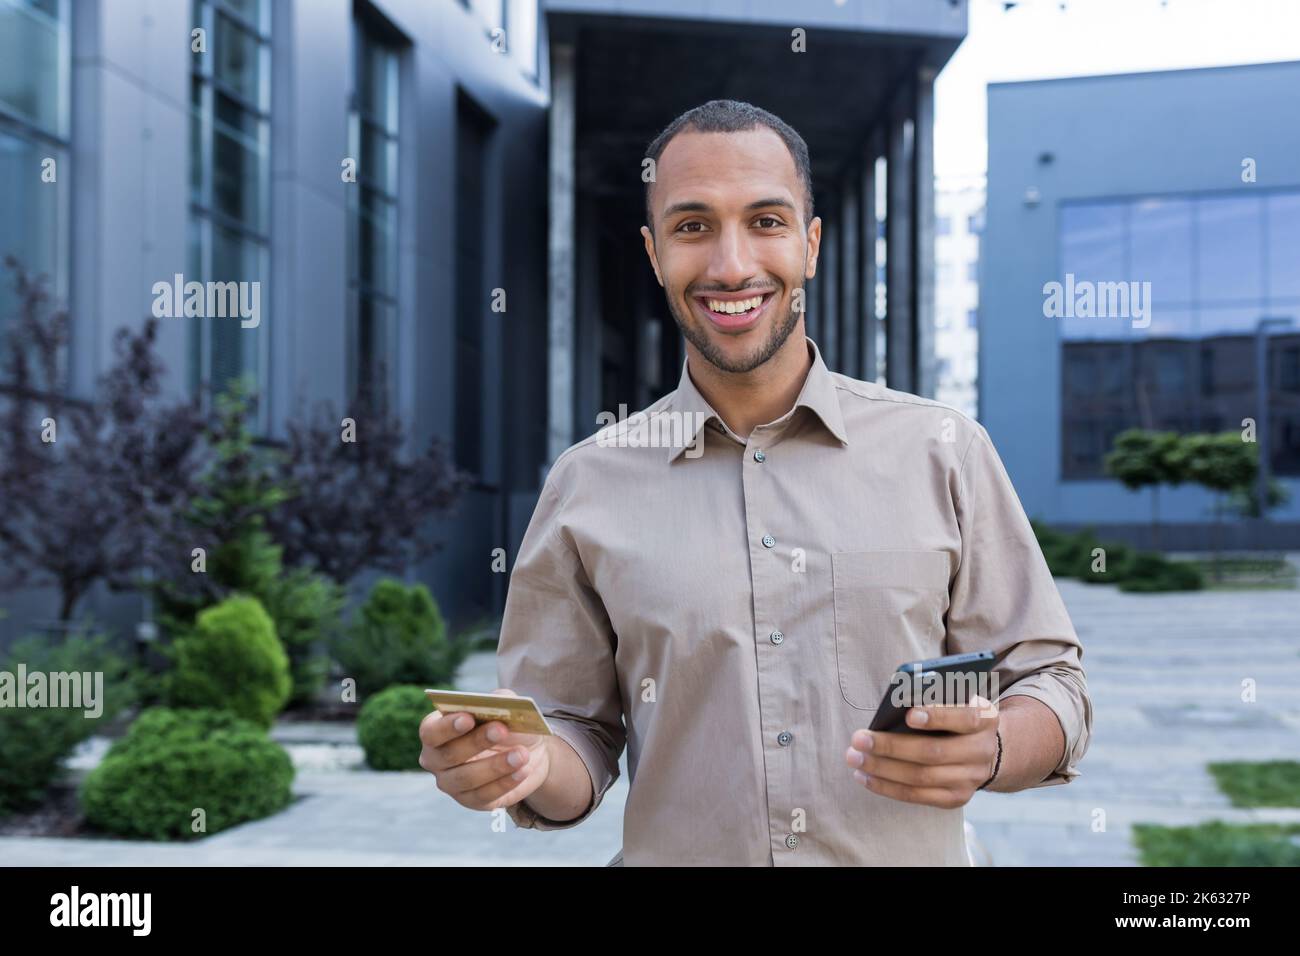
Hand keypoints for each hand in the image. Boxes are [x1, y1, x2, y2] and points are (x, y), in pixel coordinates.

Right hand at [418, 688, 551, 811]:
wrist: (527, 750)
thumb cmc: (506, 723)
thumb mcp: (506, 706)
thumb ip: (500, 700)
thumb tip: (501, 701)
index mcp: (436, 731)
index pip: (431, 731)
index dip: (447, 726)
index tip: (468, 718)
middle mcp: (437, 760)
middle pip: (449, 755)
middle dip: (476, 742)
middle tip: (501, 730)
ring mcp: (452, 783)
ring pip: (467, 778)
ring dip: (495, 766)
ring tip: (522, 754)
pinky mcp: (472, 801)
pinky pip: (485, 795)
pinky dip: (506, 782)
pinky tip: (523, 771)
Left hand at [844, 696, 999, 808]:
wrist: (984, 747)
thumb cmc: (955, 713)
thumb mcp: (955, 699)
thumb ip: (935, 697)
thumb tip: (897, 700)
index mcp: (985, 718)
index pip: (964, 718)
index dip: (937, 717)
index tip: (909, 714)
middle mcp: (982, 750)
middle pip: (933, 752)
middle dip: (891, 746)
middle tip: (859, 738)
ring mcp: (971, 778)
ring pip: (921, 777)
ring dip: (882, 768)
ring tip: (854, 757)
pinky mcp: (956, 798)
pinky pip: (917, 796)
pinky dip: (887, 787)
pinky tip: (864, 776)